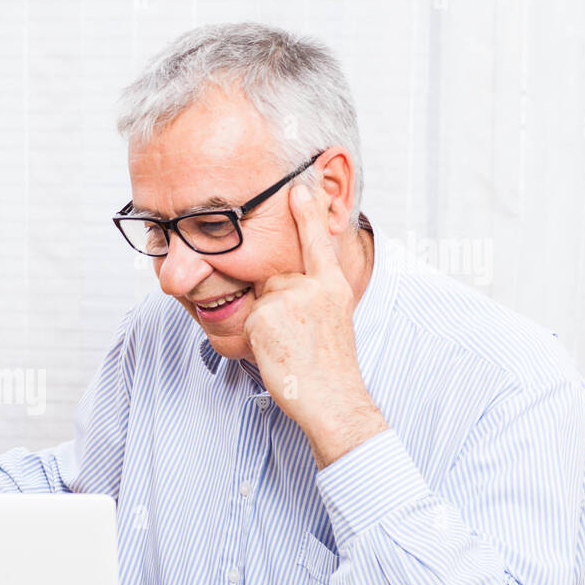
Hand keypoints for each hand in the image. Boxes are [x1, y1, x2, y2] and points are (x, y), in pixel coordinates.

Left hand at [242, 183, 386, 466]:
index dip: (307, 214)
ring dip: (267, 323)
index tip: (299, 187)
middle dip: (276, 305)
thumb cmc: (330, 367)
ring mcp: (288, 299)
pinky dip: (258, 337)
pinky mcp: (265, 314)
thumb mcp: (332, 321)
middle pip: (274, 281)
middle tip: (299, 338)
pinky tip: (279, 351)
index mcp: (334, 286)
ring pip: (261, 301)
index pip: (318, 243)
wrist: (332, 396)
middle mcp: (313, 286)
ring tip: (291, 347)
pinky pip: (251, 319)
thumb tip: (284, 291)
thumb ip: (312, 297)